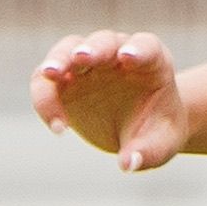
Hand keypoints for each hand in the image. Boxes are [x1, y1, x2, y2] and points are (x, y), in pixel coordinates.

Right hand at [30, 33, 189, 170]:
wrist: (141, 131)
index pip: (146, 46)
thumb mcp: (162, 144)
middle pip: (103, 41)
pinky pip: (46, 80)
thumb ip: (148, 152)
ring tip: (50, 74)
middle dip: (92, 48)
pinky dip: (44, 98)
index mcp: (151, 62)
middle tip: (81, 57)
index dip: (137, 48)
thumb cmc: (157, 130)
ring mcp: (88, 63)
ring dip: (58, 60)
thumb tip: (127, 164)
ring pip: (67, 50)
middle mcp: (117, 54)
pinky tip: (59, 127)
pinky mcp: (65, 79)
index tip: (128, 56)